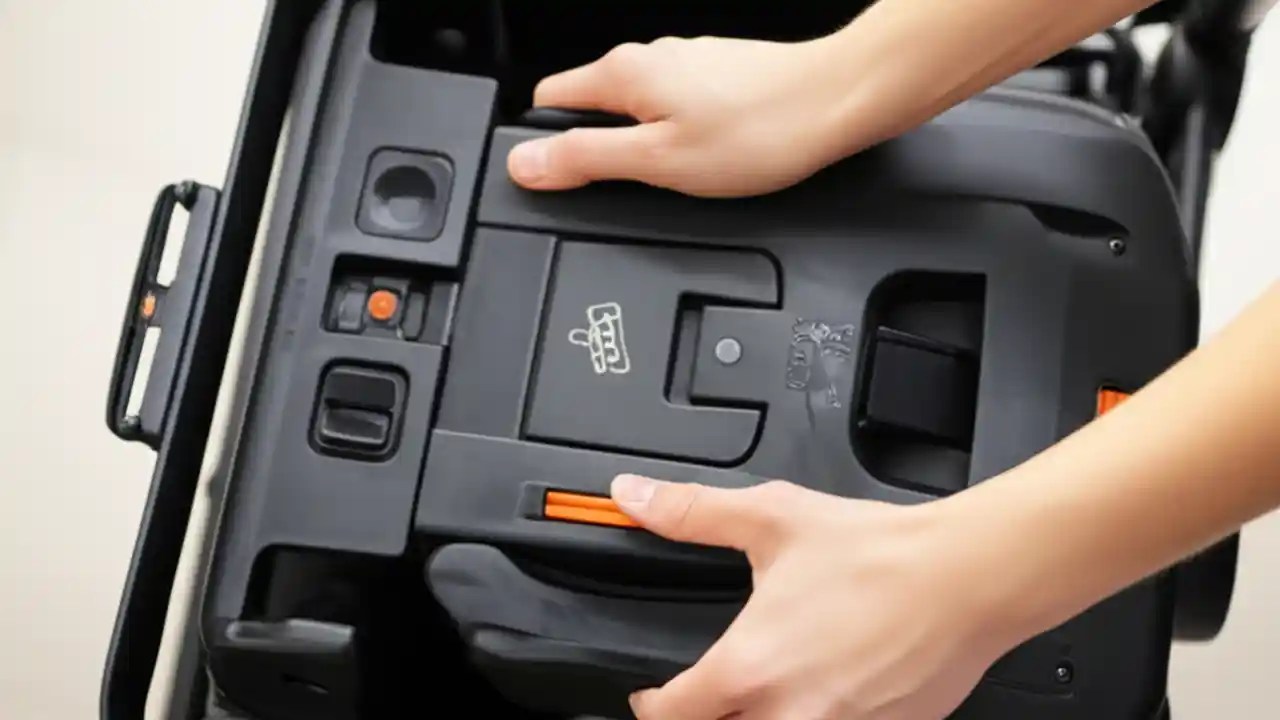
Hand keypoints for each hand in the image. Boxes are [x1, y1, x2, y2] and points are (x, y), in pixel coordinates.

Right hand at [506, 36, 859, 197]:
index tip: (565, 177)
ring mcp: (688, 63)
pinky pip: (676, 106)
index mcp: (624, 74)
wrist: (838, 103)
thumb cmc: (759, 132)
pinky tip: (709, 156)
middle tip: (632, 185)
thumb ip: (586, 159)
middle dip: (598, 146)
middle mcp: (652, 57)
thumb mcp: (657, 162)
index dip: (546, 143)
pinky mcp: (719, 74)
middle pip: (593, 104)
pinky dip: (679, 134)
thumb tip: (525, 162)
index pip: (549, 99)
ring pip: (638, 107)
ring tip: (677, 174)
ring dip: (643, 142)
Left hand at [609, 474, 1018, 718]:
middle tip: (710, 698)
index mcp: (750, 666)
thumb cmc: (880, 552)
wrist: (968, 575)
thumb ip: (692, 512)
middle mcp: (789, 713)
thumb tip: (634, 496)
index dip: (651, 704)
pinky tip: (822, 698)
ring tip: (762, 699)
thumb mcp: (772, 517)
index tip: (655, 693)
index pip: (671, 716)